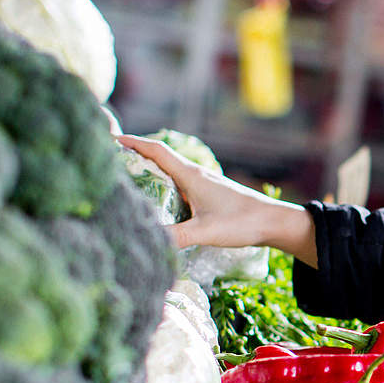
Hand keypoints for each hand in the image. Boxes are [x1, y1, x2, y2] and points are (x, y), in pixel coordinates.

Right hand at [117, 134, 316, 266]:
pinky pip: (179, 184)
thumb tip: (146, 243)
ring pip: (170, 172)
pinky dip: (163, 185)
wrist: (273, 222)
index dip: (133, 143)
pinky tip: (157, 200)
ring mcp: (203, 184)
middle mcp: (196, 175)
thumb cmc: (242, 222)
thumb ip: (176, 238)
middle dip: (135, 156)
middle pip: (160, 158)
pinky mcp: (209, 195)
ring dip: (149, 171)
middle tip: (110, 160)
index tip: (110, 139)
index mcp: (192, 176)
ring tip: (126, 179)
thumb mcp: (206, 232)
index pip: (156, 152)